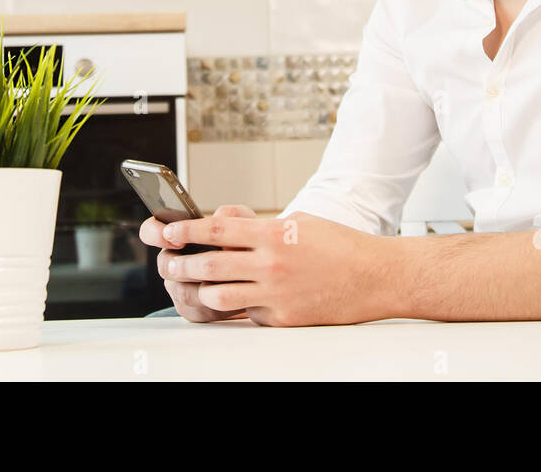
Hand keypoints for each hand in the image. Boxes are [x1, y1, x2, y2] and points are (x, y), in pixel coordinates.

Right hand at [139, 204, 252, 322]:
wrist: (260, 276)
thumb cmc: (247, 245)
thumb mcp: (246, 223)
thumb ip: (233, 215)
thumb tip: (219, 218)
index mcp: (180, 236)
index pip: (151, 231)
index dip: (155, 234)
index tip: (173, 238)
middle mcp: (174, 261)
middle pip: (164, 265)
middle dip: (185, 266)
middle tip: (207, 265)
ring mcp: (180, 286)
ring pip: (181, 291)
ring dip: (205, 288)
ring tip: (230, 283)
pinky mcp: (191, 309)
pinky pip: (195, 312)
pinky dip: (215, 307)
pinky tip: (235, 301)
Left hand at [158, 211, 394, 326]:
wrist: (375, 277)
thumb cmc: (338, 245)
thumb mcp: (296, 222)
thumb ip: (258, 225)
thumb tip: (223, 224)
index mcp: (274, 234)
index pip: (216, 230)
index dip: (185, 231)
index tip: (165, 232)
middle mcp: (271, 265)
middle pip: (209, 265)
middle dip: (180, 265)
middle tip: (168, 264)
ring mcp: (275, 295)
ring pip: (218, 297)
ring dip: (201, 291)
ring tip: (195, 285)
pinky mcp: (282, 319)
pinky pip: (247, 314)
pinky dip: (239, 307)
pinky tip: (241, 299)